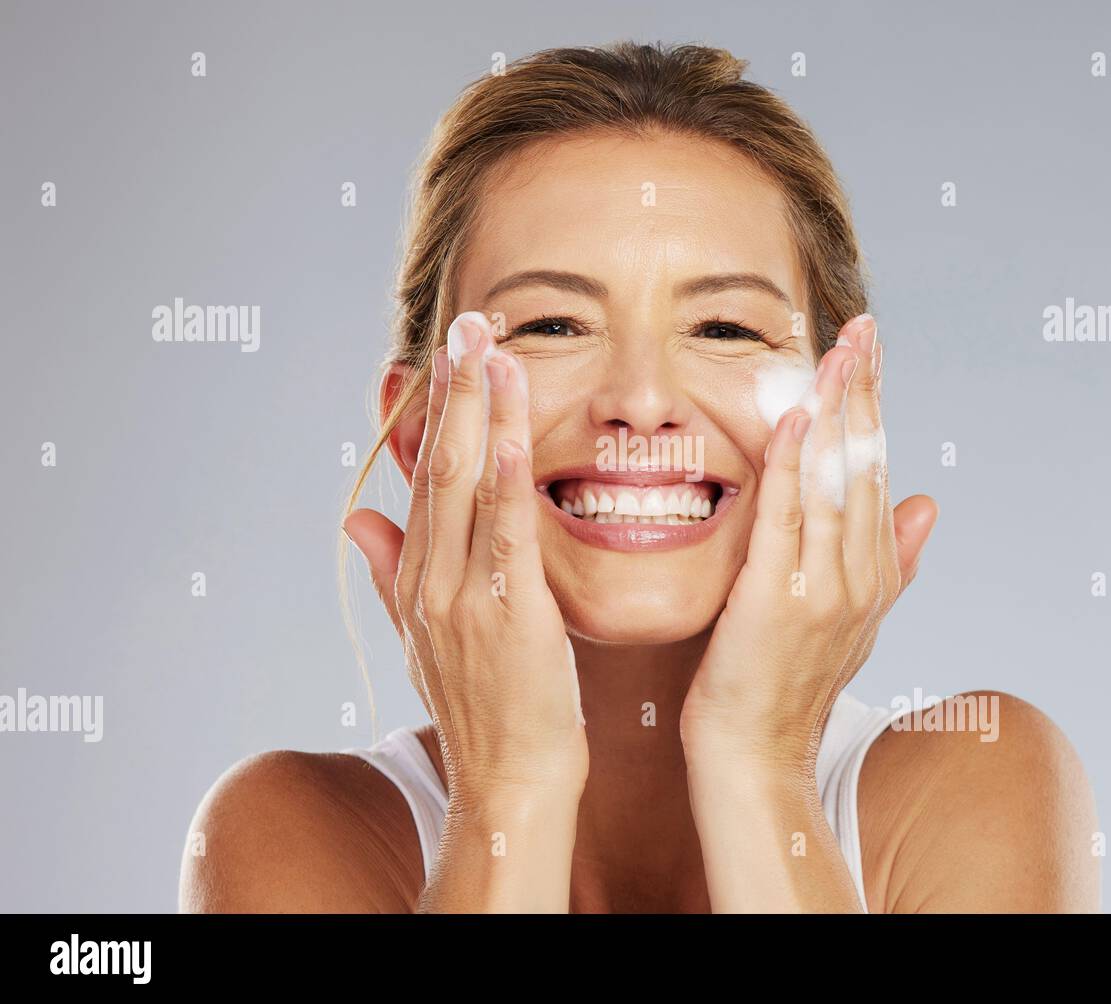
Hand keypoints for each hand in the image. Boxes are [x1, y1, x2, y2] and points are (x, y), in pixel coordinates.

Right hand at [344, 311, 587, 805]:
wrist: (510, 781)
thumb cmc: (486, 709)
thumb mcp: (424, 637)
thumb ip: (390, 573)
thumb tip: (354, 518)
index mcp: (415, 582)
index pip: (420, 480)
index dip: (430, 415)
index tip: (440, 358)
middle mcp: (429, 581)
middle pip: (436, 467)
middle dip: (451, 392)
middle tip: (465, 323)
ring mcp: (462, 595)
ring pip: (465, 485)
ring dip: (478, 411)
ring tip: (490, 346)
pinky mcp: (507, 612)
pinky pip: (503, 532)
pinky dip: (503, 475)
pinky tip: (508, 427)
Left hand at [682, 315, 937, 778]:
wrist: (756, 756)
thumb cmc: (786, 687)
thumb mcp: (854, 621)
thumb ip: (892, 562)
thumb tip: (928, 505)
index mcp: (873, 575)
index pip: (877, 472)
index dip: (874, 408)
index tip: (871, 352)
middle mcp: (858, 578)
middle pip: (865, 467)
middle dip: (863, 391)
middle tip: (863, 327)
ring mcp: (822, 590)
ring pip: (834, 483)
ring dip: (833, 413)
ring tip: (836, 352)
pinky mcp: (777, 601)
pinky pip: (787, 519)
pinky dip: (790, 465)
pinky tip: (792, 419)